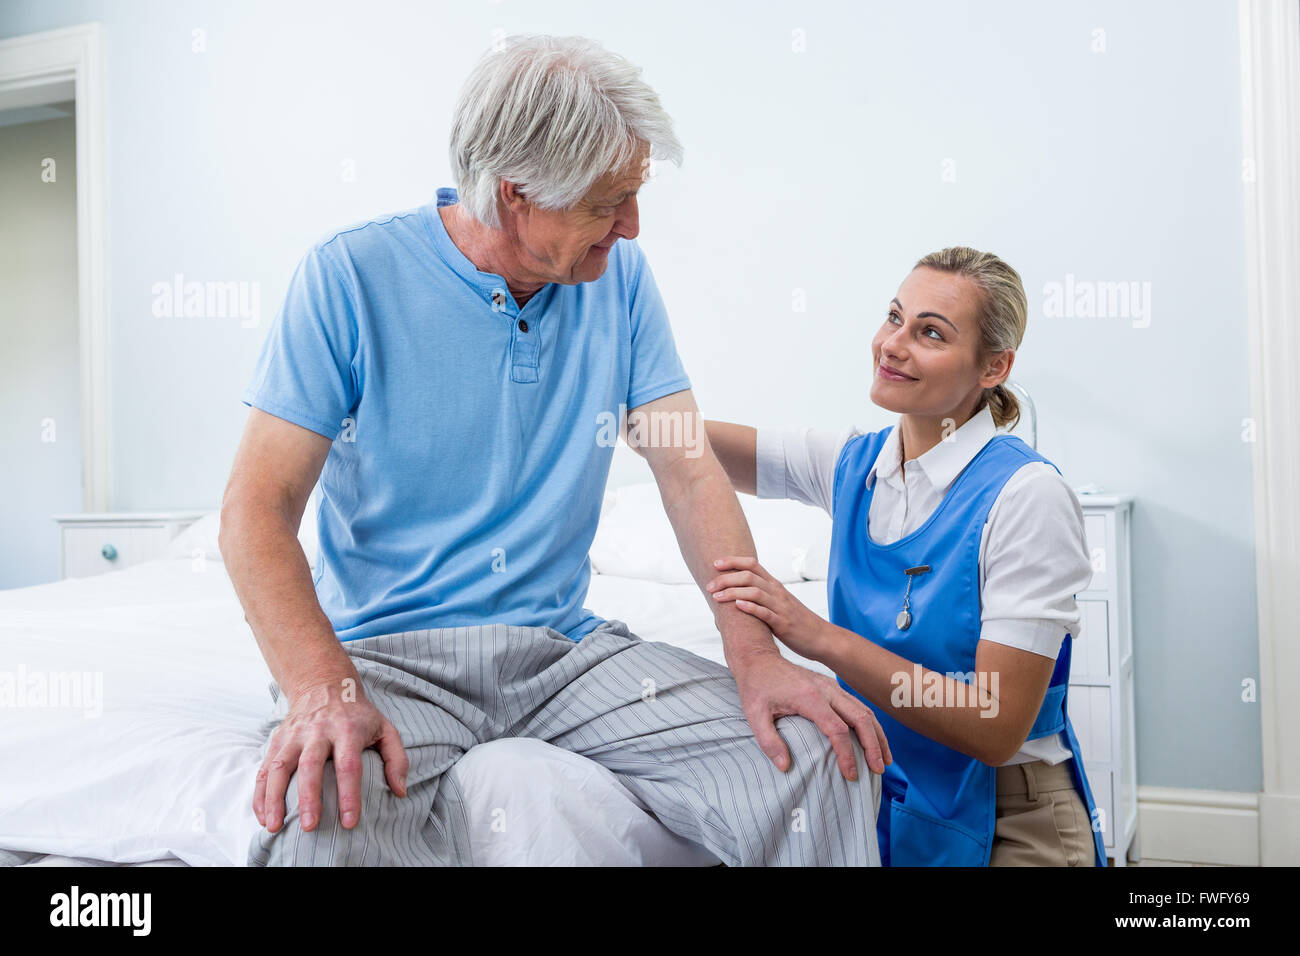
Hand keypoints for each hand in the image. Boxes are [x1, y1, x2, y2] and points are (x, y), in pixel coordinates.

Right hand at [253, 680, 408, 833]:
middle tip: (310, 826)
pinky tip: (262, 815)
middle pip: (310, 766)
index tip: (349, 822)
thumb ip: (396, 759)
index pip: (348, 765)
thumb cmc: (358, 714)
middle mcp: (318, 731)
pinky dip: (260, 793)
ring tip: (274, 826)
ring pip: (279, 767)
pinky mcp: (278, 739)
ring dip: (274, 798)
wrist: (325, 683)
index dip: (349, 794)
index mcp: (347, 729)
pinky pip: (264, 768)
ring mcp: (294, 735)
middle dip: (309, 798)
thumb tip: (400, 791)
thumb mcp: (385, 728)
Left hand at [707, 555, 828, 661]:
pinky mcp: (783, 623)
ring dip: (733, 592)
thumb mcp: (779, 603)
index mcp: (775, 585)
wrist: (821, 637)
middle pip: (749, 576)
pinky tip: (737, 606)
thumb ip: (762, 596)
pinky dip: (750, 608)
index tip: (715, 564)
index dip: (732, 561)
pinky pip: (765, 613)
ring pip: (755, 592)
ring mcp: (781, 607)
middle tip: (710, 586)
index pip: (752, 564)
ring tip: (717, 597)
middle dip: (726, 579)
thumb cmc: (796, 621)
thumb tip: (737, 595)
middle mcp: (777, 592)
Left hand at [728, 649, 891, 779]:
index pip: (837, 730)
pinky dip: (870, 724)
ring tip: (884, 760)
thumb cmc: (756, 687)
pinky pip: (858, 705)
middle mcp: (826, 690)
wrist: (759, 658)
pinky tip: (873, 739)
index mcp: (810, 698)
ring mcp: (832, 686)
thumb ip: (769, 742)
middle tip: (878, 770)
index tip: (851, 774)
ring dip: (877, 735)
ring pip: (864, 711)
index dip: (847, 754)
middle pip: (860, 719)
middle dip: (873, 746)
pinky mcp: (832, 686)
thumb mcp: (754, 715)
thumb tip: (785, 767)